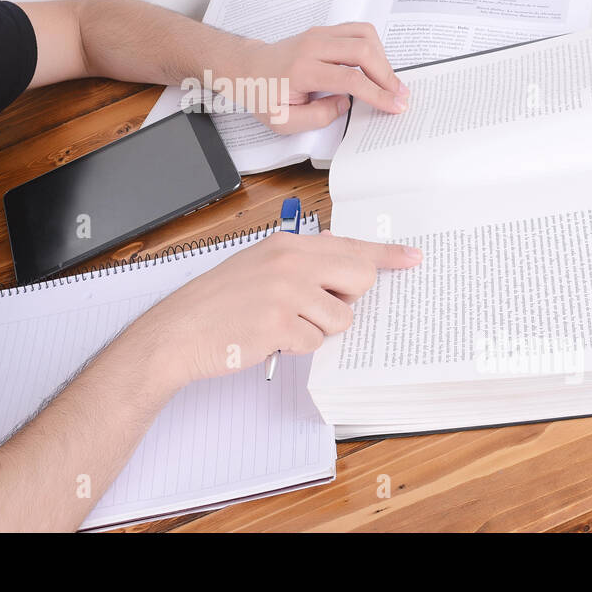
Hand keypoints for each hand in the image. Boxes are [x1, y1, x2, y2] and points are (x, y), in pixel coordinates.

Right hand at [139, 229, 422, 385]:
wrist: (179, 331)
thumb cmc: (217, 303)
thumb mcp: (258, 265)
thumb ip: (299, 262)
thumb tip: (343, 267)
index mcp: (286, 244)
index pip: (349, 245)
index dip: (385, 255)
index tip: (412, 258)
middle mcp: (290, 261)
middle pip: (359, 279)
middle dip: (346, 300)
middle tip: (314, 308)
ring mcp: (286, 291)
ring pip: (341, 318)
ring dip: (317, 330)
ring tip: (282, 325)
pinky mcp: (280, 324)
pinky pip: (315, 342)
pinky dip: (296, 347)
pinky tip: (269, 338)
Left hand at [230, 23, 409, 134]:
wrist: (247, 68)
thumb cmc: (263, 94)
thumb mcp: (283, 120)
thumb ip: (317, 117)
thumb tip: (345, 104)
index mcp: (302, 69)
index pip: (350, 78)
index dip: (377, 93)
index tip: (395, 105)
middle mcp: (313, 45)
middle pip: (363, 50)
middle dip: (387, 74)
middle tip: (400, 94)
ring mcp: (320, 34)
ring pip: (365, 34)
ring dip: (383, 58)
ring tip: (388, 82)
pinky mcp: (325, 31)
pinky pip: (358, 31)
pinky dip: (374, 47)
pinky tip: (375, 67)